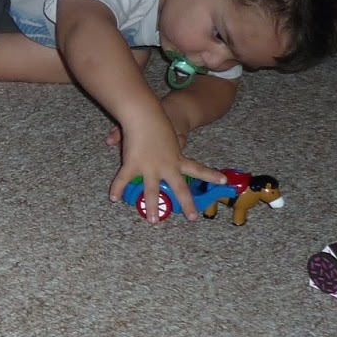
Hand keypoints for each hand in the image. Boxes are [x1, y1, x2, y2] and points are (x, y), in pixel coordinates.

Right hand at [106, 115, 226, 222]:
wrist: (145, 115)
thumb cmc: (157, 118)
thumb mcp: (168, 131)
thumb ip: (168, 139)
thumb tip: (171, 143)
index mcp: (177, 158)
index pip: (197, 169)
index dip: (210, 175)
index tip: (223, 180)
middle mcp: (167, 166)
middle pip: (179, 188)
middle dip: (186, 204)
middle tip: (192, 217)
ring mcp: (150, 167)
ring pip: (152, 191)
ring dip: (152, 206)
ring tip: (153, 221)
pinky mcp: (133, 164)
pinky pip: (123, 179)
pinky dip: (117, 188)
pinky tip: (113, 199)